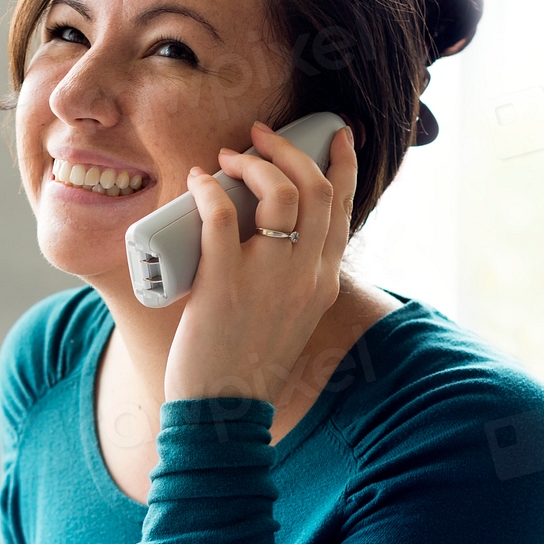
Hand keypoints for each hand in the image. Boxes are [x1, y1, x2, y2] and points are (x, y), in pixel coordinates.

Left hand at [163, 121, 356, 403]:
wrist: (224, 409)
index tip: (332, 134)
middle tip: (260, 135)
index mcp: (324, 280)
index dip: (342, 164)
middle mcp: (306, 275)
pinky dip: (210, 189)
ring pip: (279, 194)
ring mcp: (269, 278)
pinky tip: (199, 180)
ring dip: (253, 163)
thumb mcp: (290, 316)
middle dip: (290, 149)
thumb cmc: (247, 361)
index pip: (344, 208)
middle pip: (316, 190)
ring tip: (228, 157)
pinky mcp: (225, 283)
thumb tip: (264, 233)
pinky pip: (222, 217)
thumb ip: (290, 277)